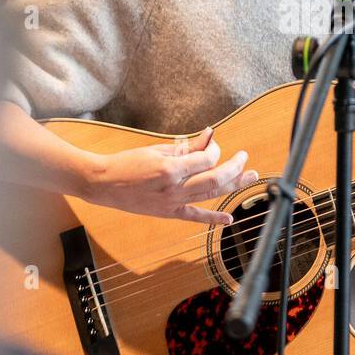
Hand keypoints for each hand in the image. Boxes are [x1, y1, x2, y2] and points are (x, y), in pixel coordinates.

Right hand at [81, 127, 258, 226]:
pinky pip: (194, 217)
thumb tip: (209, 135)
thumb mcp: (157, 149)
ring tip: (250, 177)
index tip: (213, 143)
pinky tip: (229, 219)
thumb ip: (186, 146)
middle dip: (234, 168)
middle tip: (245, 158)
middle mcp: (173, 189)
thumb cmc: (128, 163)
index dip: (214, 150)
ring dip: (233, 186)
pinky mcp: (168, 213)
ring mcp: (172, 204)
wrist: (104, 184)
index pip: (205, 160)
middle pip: (214, 180)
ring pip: (210, 196)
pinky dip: (212, 218)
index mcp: (169, 169)